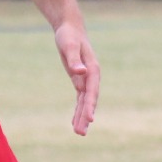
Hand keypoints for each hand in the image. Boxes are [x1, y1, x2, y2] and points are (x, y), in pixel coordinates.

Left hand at [54, 21, 99, 136]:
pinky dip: (78, 110)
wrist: (70, 28)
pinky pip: (80, 98)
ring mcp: (86, 79)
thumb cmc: (69, 35)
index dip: (90, 106)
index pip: (92, 91)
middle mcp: (92, 76)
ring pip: (85, 102)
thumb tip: (80, 72)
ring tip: (79, 133)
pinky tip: (76, 121)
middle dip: (85, 116)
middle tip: (81, 133)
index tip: (89, 119)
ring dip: (82, 117)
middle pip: (90, 100)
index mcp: (92, 69)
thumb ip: (74, 60)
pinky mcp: (79, 80)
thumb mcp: (69, 46)